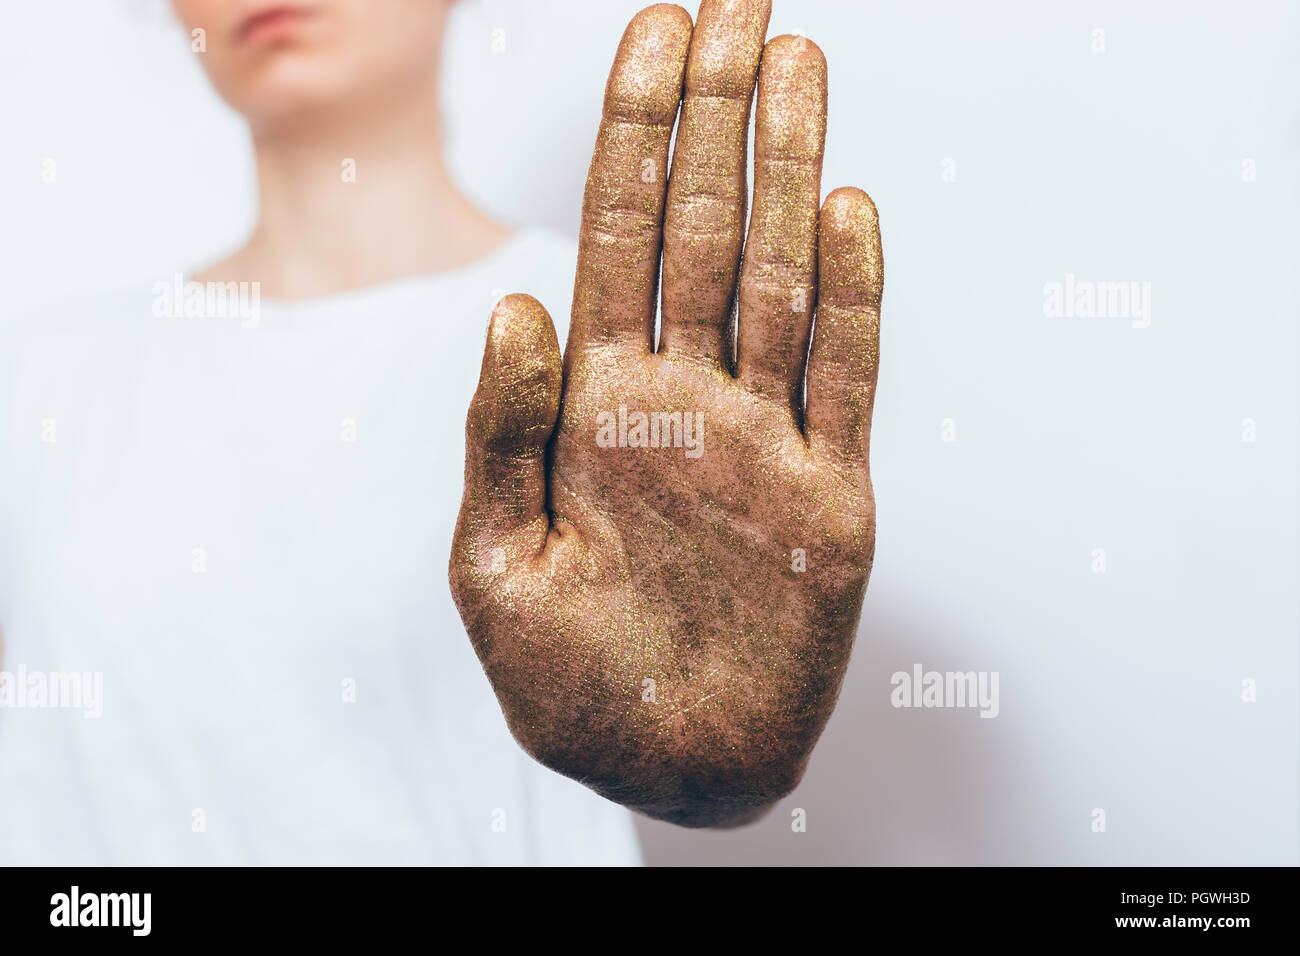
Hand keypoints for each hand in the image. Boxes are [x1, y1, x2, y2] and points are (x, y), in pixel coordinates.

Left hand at [450, 0, 881, 827]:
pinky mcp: (829, 498)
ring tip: (799, 63)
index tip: (654, 32)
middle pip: (706, 231)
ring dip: (790, 171)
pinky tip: (850, 208)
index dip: (635, 136)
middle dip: (717, 115)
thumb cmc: (567, 682)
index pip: (620, 239)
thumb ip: (502, 433)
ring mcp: (762, 441)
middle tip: (739, 3)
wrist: (661, 767)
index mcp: (600, 405)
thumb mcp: (495, 564)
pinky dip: (853, 296)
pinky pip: (844, 379)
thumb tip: (516, 299)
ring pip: (781, 279)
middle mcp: (685, 401)